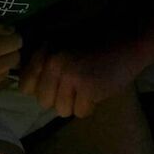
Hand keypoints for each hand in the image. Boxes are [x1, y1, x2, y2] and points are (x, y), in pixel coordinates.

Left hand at [18, 42, 138, 118]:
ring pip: (61, 109)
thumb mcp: (62, 45)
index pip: (26, 84)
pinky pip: (80, 112)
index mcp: (44, 51)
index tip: (55, 86)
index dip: (41, 89)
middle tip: (76, 86)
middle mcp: (53, 62)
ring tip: (87, 86)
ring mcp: (69, 74)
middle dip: (59, 98)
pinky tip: (98, 89)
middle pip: (44, 101)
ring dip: (75, 103)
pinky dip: (90, 106)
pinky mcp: (87, 87)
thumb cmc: (95, 44)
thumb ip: (44, 64)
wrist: (127, 41)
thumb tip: (27, 90)